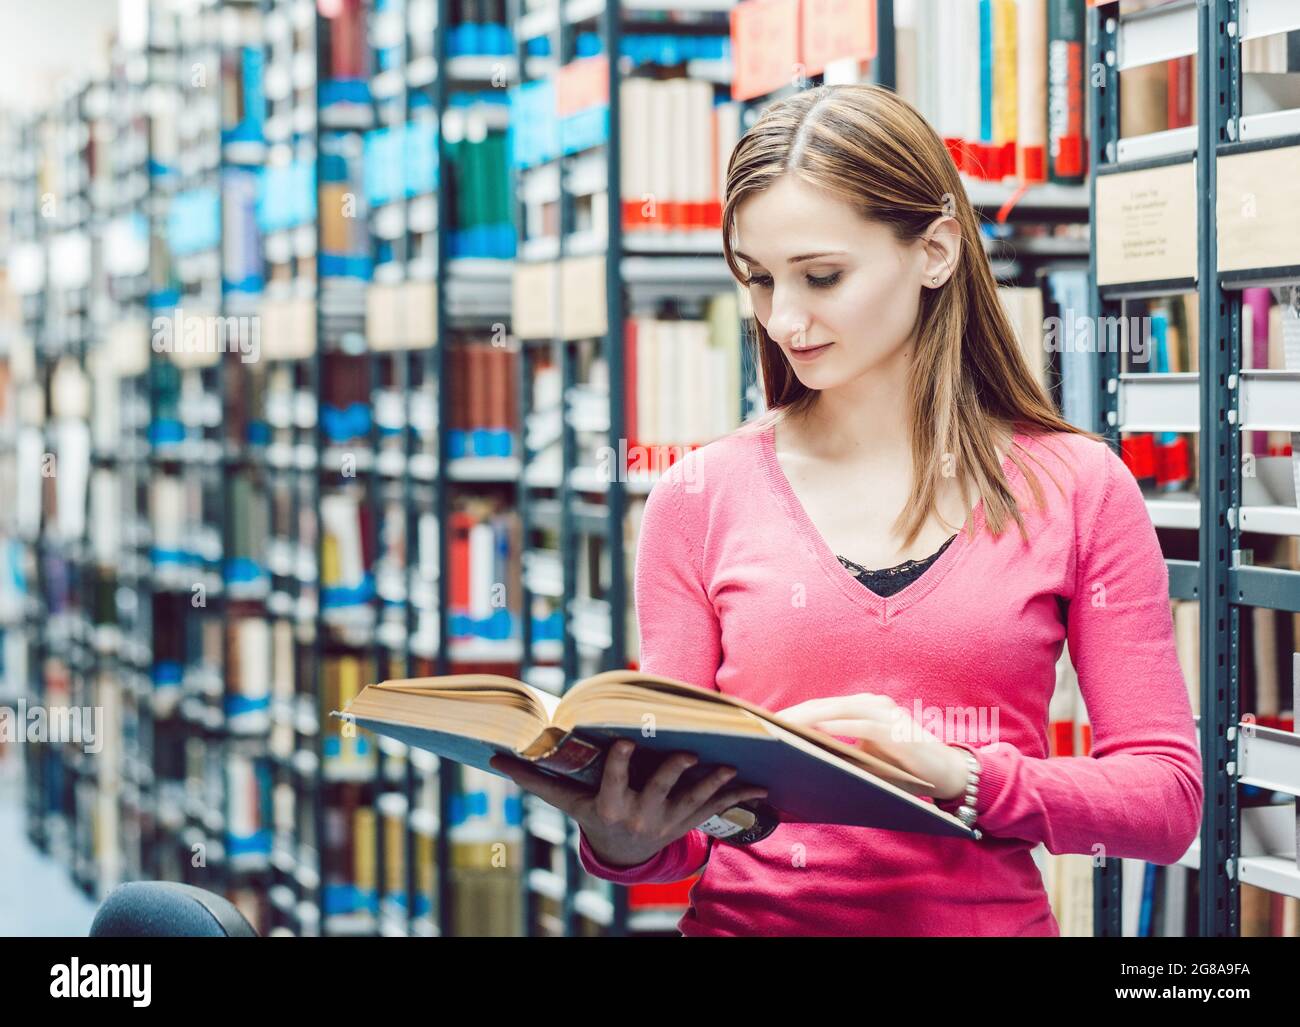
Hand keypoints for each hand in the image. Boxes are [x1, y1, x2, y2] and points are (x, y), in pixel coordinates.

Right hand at [489, 741, 768, 867]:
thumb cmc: (590, 815)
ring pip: (695, 800)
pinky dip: (738, 796)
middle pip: (660, 790)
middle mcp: (640, 815)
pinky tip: (762, 786)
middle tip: (691, 754)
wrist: (621, 855)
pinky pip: (715, 808)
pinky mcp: (688, 821)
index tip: (623, 742)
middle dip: (675, 772)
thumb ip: (533, 779)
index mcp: (610, 805)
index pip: (613, 782)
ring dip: (715, 784)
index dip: (618, 762)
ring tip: (732, 769)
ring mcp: (667, 820)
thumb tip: (491, 757)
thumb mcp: (564, 802)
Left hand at [773, 693, 968, 800]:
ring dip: (810, 719)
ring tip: (785, 728)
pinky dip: (841, 729)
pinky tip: (820, 734)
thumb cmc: (901, 768)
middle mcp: (872, 705)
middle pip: (824, 707)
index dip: (794, 714)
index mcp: (863, 708)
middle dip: (795, 715)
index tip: (768, 723)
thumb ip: (841, 753)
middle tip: (768, 725)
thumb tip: (801, 760)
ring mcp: (885, 714)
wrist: (946, 772)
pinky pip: (863, 727)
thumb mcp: (866, 758)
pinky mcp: (896, 729)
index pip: (821, 708)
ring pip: (839, 712)